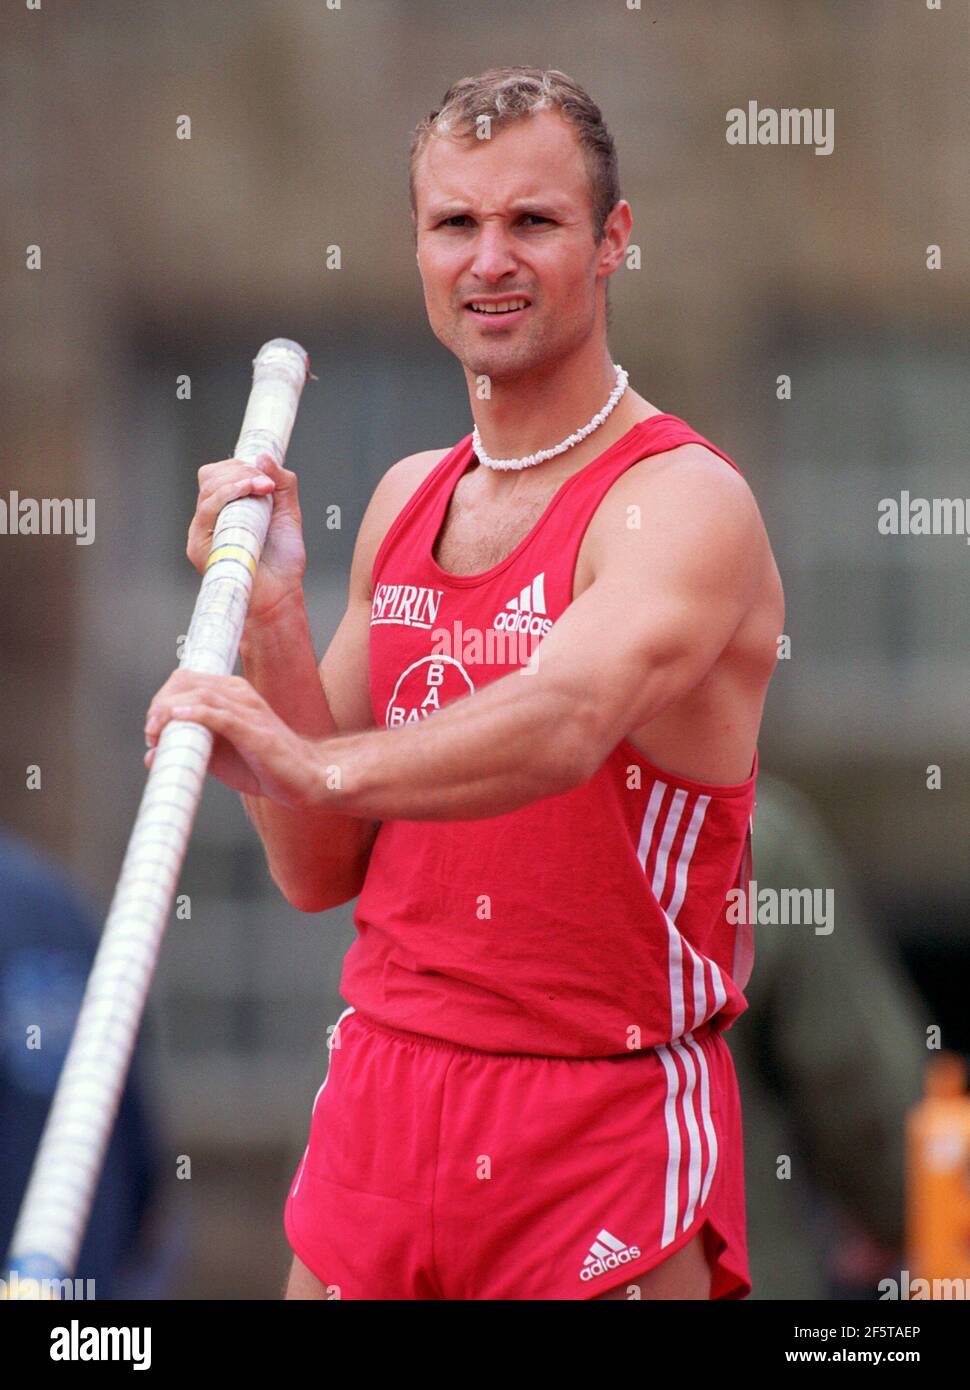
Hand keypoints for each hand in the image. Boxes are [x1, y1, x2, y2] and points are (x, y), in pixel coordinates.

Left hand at [144, 670, 321, 806]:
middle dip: (161, 704)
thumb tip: (151, 755)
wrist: (307, 777)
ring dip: (170, 711)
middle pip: (187, 682)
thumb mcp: (218, 757)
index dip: (162, 699)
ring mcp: (249, 710)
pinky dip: (196, 715)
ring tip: (156, 732)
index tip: (151, 728)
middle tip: (151, 733)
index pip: (186, 679)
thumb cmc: (265, 765)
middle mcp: (240, 694)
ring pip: (200, 695)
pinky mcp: (256, 730)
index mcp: (232, 694)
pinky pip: (221, 715)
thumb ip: (189, 749)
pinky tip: (178, 720)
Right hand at [188, 452, 306, 622]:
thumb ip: (282, 482)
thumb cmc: (282, 560)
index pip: (217, 474)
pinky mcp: (199, 547)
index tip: (266, 474)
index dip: (239, 465)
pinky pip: (208, 511)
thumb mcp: (288, 512)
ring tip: (264, 487)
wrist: (281, 594)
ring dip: (238, 480)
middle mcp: (210, 519)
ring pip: (209, 490)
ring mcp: (202, 533)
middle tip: (266, 483)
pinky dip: (228, 494)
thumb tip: (262, 456)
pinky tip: (249, 491)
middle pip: (210, 477)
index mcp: (226, 509)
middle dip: (240, 470)